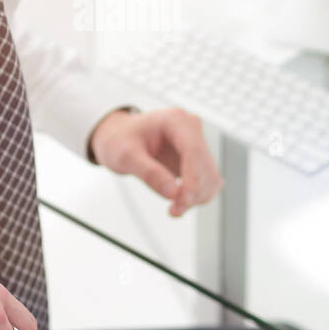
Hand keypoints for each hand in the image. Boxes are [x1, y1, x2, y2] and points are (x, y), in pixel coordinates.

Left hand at [89, 108, 222, 216]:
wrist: (118, 138)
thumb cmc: (119, 139)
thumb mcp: (125, 156)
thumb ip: (149, 173)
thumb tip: (172, 192)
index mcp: (175, 120)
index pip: (194, 150)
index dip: (193, 178)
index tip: (184, 199)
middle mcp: (190, 129)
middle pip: (205, 166)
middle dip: (193, 192)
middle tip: (174, 209)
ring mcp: (195, 144)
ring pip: (210, 177)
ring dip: (197, 197)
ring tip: (174, 208)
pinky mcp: (196, 160)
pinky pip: (206, 182)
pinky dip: (197, 196)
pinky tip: (179, 202)